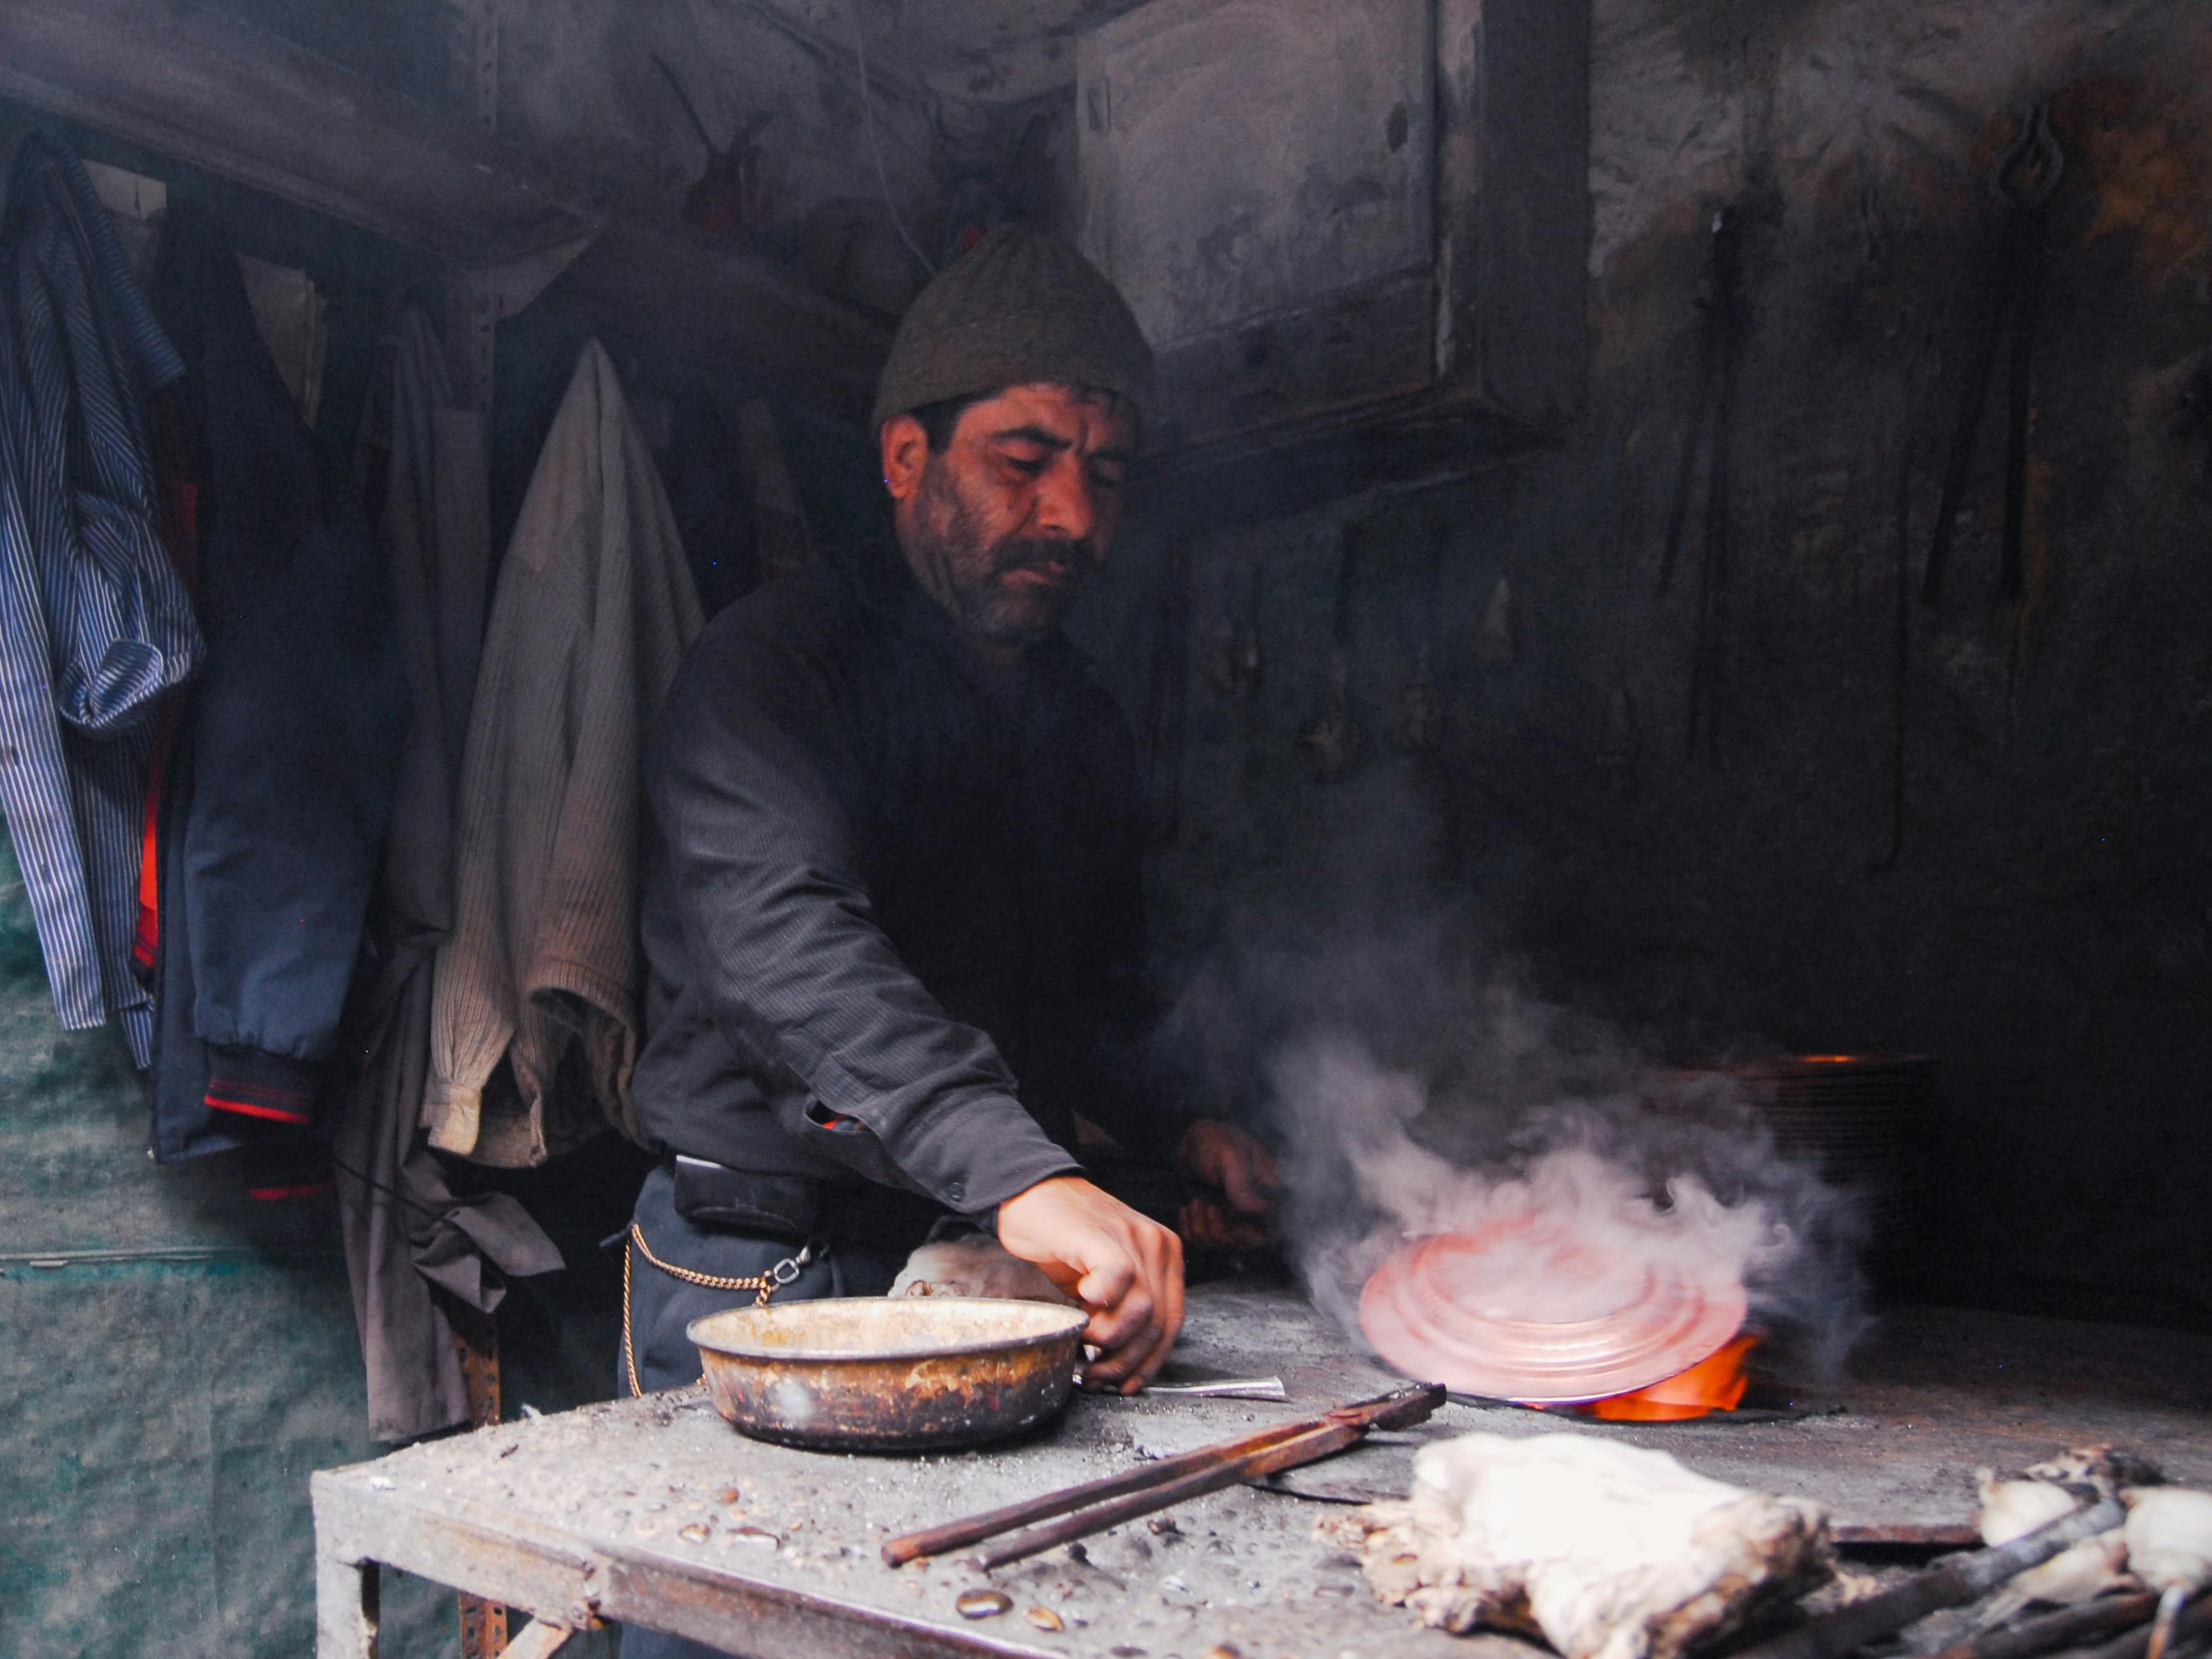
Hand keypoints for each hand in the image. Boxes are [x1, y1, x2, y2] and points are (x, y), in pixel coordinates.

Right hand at [997, 1176, 1184, 1392]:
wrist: (1031, 1192)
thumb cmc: (1066, 1238)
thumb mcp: (1106, 1277)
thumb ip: (1125, 1307)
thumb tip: (1124, 1361)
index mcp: (1165, 1254)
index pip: (1172, 1321)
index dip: (1151, 1361)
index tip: (1129, 1383)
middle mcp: (1157, 1244)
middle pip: (1159, 1323)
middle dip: (1127, 1361)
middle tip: (1097, 1376)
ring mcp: (1132, 1237)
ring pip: (1142, 1310)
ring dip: (1110, 1340)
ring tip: (1083, 1343)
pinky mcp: (1101, 1236)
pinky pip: (1117, 1279)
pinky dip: (1100, 1304)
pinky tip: (1080, 1304)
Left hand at [1175, 1120, 1279, 1248]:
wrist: (1190, 1143)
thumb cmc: (1214, 1143)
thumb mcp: (1229, 1157)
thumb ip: (1242, 1184)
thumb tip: (1260, 1209)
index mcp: (1267, 1194)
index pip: (1272, 1231)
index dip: (1250, 1233)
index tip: (1229, 1213)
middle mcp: (1253, 1210)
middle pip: (1244, 1244)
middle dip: (1221, 1231)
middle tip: (1209, 1206)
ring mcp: (1232, 1218)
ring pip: (1221, 1245)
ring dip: (1202, 1226)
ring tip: (1197, 1201)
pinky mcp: (1212, 1221)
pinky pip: (1202, 1242)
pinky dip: (1190, 1228)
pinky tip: (1188, 1208)